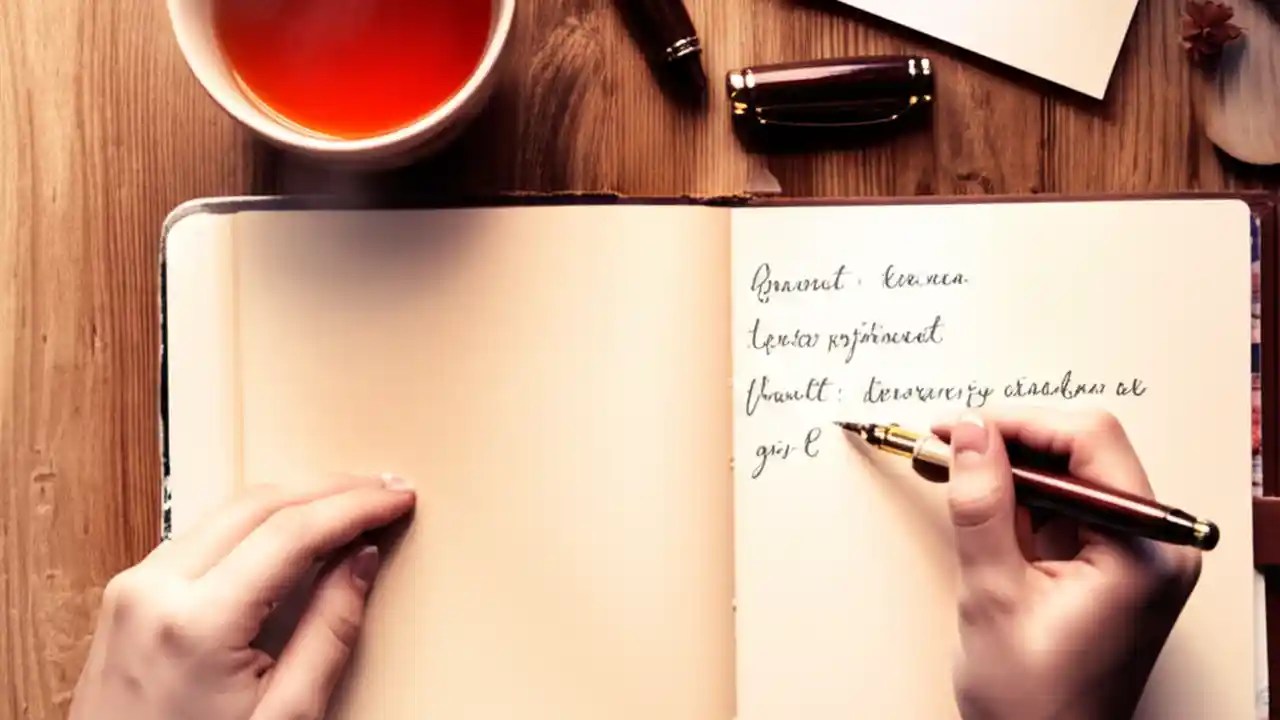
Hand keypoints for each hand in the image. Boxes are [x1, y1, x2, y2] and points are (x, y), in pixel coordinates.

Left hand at [70, 474, 415, 719]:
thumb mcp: (285, 718)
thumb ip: (329, 633)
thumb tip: (361, 561)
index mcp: (194, 624)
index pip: (292, 531)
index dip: (355, 507)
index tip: (397, 498)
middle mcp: (152, 591)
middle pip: (259, 505)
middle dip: (330, 489)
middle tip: (384, 489)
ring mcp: (132, 590)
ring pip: (228, 511)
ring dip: (294, 500)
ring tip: (349, 504)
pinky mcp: (127, 597)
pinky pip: (202, 535)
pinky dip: (255, 523)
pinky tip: (292, 530)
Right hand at [933, 408, 1200, 719]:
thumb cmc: (1033, 703)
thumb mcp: (993, 595)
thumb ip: (981, 504)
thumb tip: (968, 434)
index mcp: (1144, 551)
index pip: (1092, 442)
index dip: (1021, 423)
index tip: (963, 428)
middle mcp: (1152, 546)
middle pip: (1083, 452)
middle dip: (1010, 442)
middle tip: (947, 444)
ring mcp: (1133, 555)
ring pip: (1069, 476)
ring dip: (1008, 467)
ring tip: (950, 467)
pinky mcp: (1109, 565)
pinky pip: (1063, 508)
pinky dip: (1016, 498)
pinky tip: (975, 497)